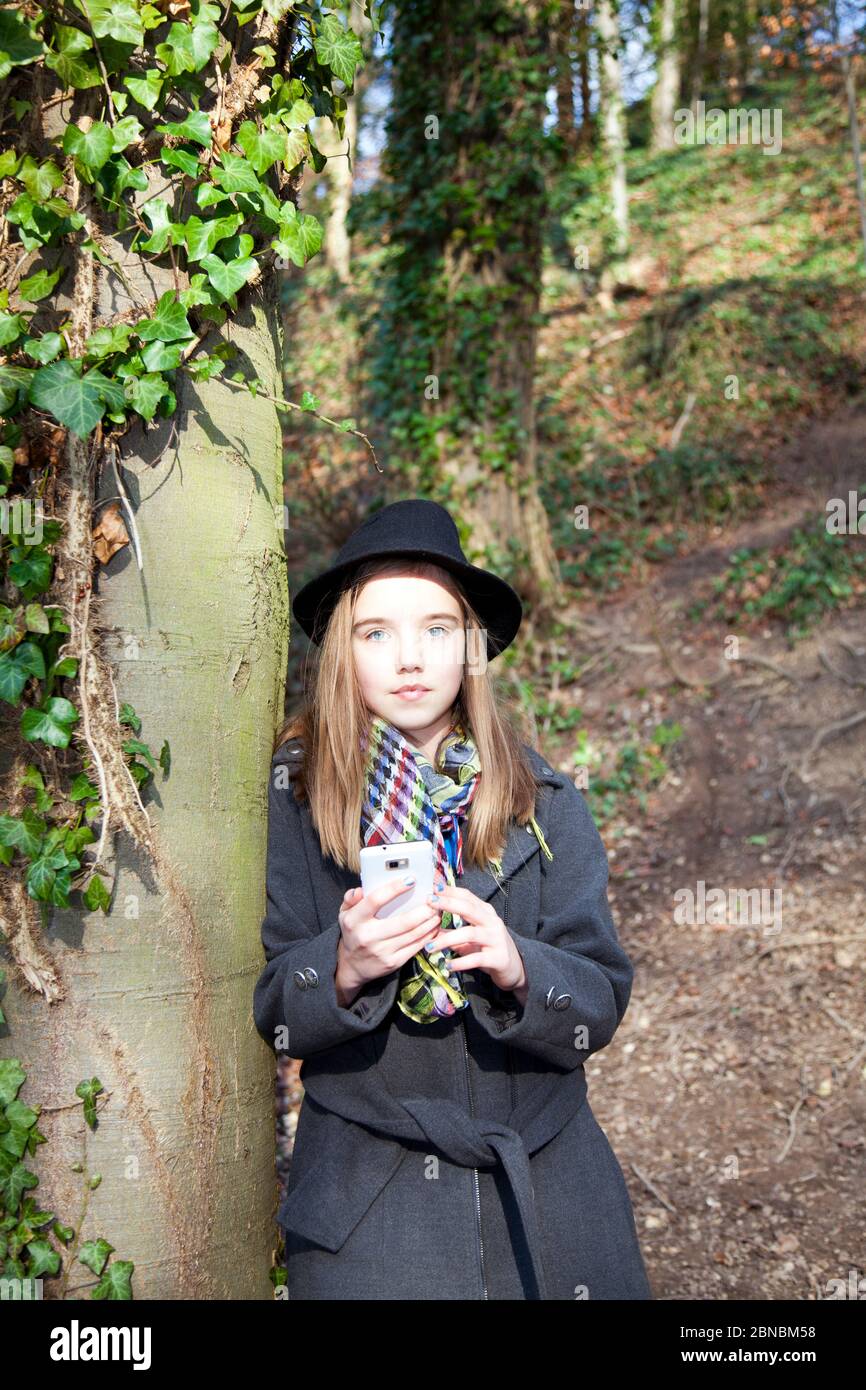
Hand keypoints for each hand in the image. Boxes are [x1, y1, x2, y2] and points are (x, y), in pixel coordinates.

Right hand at [335, 879, 442, 995]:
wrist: (351, 966)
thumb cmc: (352, 933)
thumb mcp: (345, 914)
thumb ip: (351, 898)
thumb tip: (360, 890)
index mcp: (355, 920)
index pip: (375, 900)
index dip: (394, 888)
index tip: (411, 879)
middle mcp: (368, 936)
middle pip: (403, 921)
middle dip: (424, 909)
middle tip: (435, 898)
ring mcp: (382, 951)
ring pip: (414, 934)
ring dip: (430, 921)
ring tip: (439, 910)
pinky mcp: (393, 962)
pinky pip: (416, 947)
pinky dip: (429, 935)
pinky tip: (434, 926)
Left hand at [426, 883, 526, 994]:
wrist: (514, 968)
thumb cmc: (489, 947)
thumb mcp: (472, 936)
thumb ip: (453, 931)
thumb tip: (430, 926)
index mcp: (486, 913)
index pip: (468, 897)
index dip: (451, 891)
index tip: (434, 887)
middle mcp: (492, 922)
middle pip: (469, 908)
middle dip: (448, 904)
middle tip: (428, 903)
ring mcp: (496, 939)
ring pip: (470, 934)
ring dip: (447, 940)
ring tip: (429, 947)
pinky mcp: (498, 958)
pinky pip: (476, 958)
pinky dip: (461, 962)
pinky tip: (448, 965)